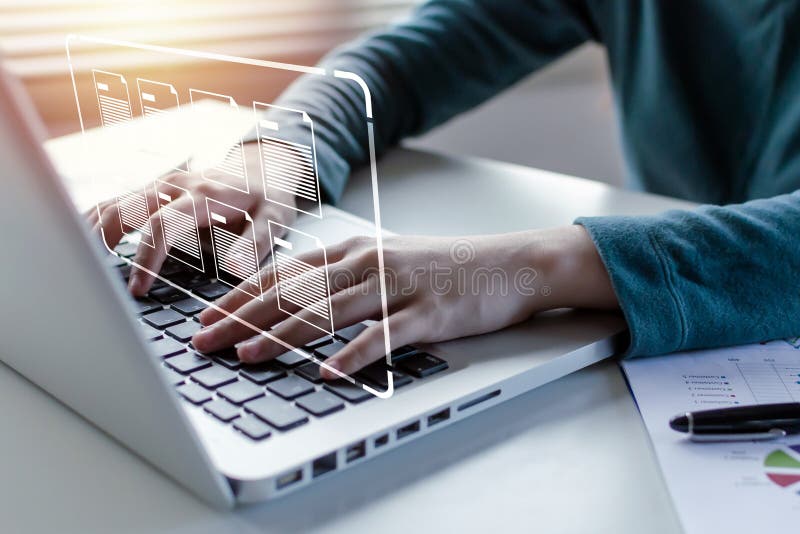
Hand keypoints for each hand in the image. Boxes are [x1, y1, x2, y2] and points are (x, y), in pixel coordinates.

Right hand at [86, 142, 296, 295]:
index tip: (137, 289)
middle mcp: (176, 185)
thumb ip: (254, 245)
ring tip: (78, 265)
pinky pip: (117, 201)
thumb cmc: (268, 198)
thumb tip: (234, 270)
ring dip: (92, 230)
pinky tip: (85, 244)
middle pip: (126, 208)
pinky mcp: (154, 189)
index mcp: (204, 195)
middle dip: (105, 242)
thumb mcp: (274, 220)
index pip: (163, 224)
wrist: (263, 167)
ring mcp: (161, 185)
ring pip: (114, 202)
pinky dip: (96, 220)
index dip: (146, 256)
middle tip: (94, 281)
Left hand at [191, 225, 617, 378]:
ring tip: (249, 356)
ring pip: (330, 312)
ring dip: (285, 335)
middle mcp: (368, 263)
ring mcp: (398, 287)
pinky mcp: (428, 312)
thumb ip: (341, 279)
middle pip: (295, 292)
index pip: (284, 274)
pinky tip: (329, 372)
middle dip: (243, 318)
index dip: (240, 297)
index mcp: (353, 250)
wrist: (509, 263)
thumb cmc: (444, 267)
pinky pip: (385, 337)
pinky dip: (355, 355)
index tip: (206, 319)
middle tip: (206, 343)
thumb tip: (292, 304)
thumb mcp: (385, 262)